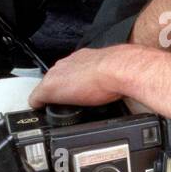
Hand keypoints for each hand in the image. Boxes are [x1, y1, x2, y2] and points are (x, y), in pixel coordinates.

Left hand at [28, 45, 170, 119]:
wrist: (120, 68)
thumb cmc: (124, 70)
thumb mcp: (119, 71)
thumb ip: (118, 74)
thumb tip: (134, 81)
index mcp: (85, 57)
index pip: (71, 69)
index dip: (71, 82)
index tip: (73, 90)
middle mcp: (69, 63)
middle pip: (55, 76)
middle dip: (57, 89)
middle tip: (61, 102)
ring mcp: (59, 75)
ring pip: (45, 86)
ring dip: (48, 97)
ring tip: (51, 108)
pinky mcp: (52, 88)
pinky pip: (36, 99)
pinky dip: (38, 106)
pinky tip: (40, 113)